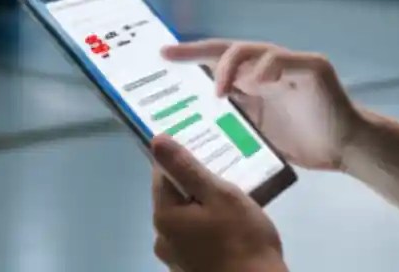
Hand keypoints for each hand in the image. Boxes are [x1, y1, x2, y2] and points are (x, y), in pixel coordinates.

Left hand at [151, 135, 287, 271]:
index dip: (181, 159)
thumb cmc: (242, 239)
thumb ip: (187, 168)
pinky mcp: (191, 269)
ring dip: (202, 206)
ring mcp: (176, 258)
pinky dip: (206, 227)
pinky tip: (228, 225)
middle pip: (173, 198)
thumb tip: (156, 140)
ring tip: (230, 197)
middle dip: (194, 183)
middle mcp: (162, 238)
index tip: (204, 150)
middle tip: (223, 172)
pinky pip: (194, 237)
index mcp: (165, 217)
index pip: (161, 175)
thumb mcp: (219, 195)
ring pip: (185, 218)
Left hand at [163, 41, 358, 170]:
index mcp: (253, 80)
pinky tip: (258, 82)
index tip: (163, 55)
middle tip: (174, 58)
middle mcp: (269, 67)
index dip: (191, 55)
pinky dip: (269, 68)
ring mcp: (291, 64)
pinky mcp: (314, 68)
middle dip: (199, 51)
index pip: (217, 61)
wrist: (345, 149)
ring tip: (221, 90)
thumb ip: (233, 121)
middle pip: (230, 48)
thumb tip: (193, 126)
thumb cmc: (302, 141)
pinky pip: (287, 60)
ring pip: (255, 49)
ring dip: (232, 65)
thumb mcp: (257, 133)